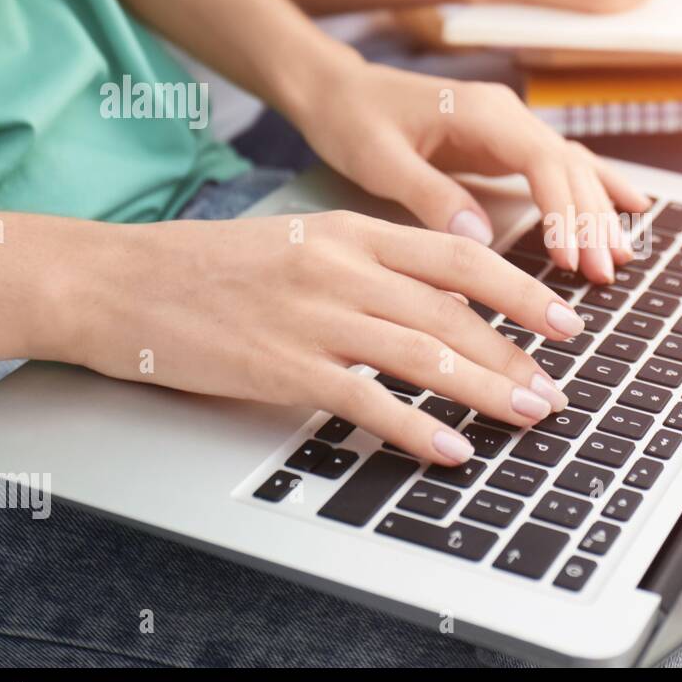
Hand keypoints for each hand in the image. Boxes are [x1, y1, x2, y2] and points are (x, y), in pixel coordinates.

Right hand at [46, 213, 590, 463]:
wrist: (119, 281)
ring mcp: (315, 316)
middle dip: (518, 350)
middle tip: (559, 384)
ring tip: (528, 414)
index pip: (459, 256)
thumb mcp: (300, 242)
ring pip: (425, 353)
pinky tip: (451, 449)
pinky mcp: (284, 366)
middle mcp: (343, 268)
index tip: (562, 315)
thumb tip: (435, 301)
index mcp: (351, 232)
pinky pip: (367, 400)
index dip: (520, 287)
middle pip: (454, 310)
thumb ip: (367, 263)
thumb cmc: (208, 266)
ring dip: (487, 388)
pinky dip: (417, 428)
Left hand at [294, 57, 650, 283]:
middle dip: (591, 221)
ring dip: (599, 211)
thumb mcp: (379, 160)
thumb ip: (428, 194)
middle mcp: (507, 115)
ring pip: (573, 167)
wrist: (338, 91)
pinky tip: (630, 207)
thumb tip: (479, 236)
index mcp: (481, 113)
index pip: (543, 162)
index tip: (571, 259)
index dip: (563, 211)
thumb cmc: (352, 121)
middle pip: (569, 167)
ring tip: (624, 256)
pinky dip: (595, 189)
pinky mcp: (507, 144)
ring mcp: (511, 127)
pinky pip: (562, 167)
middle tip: (605, 274)